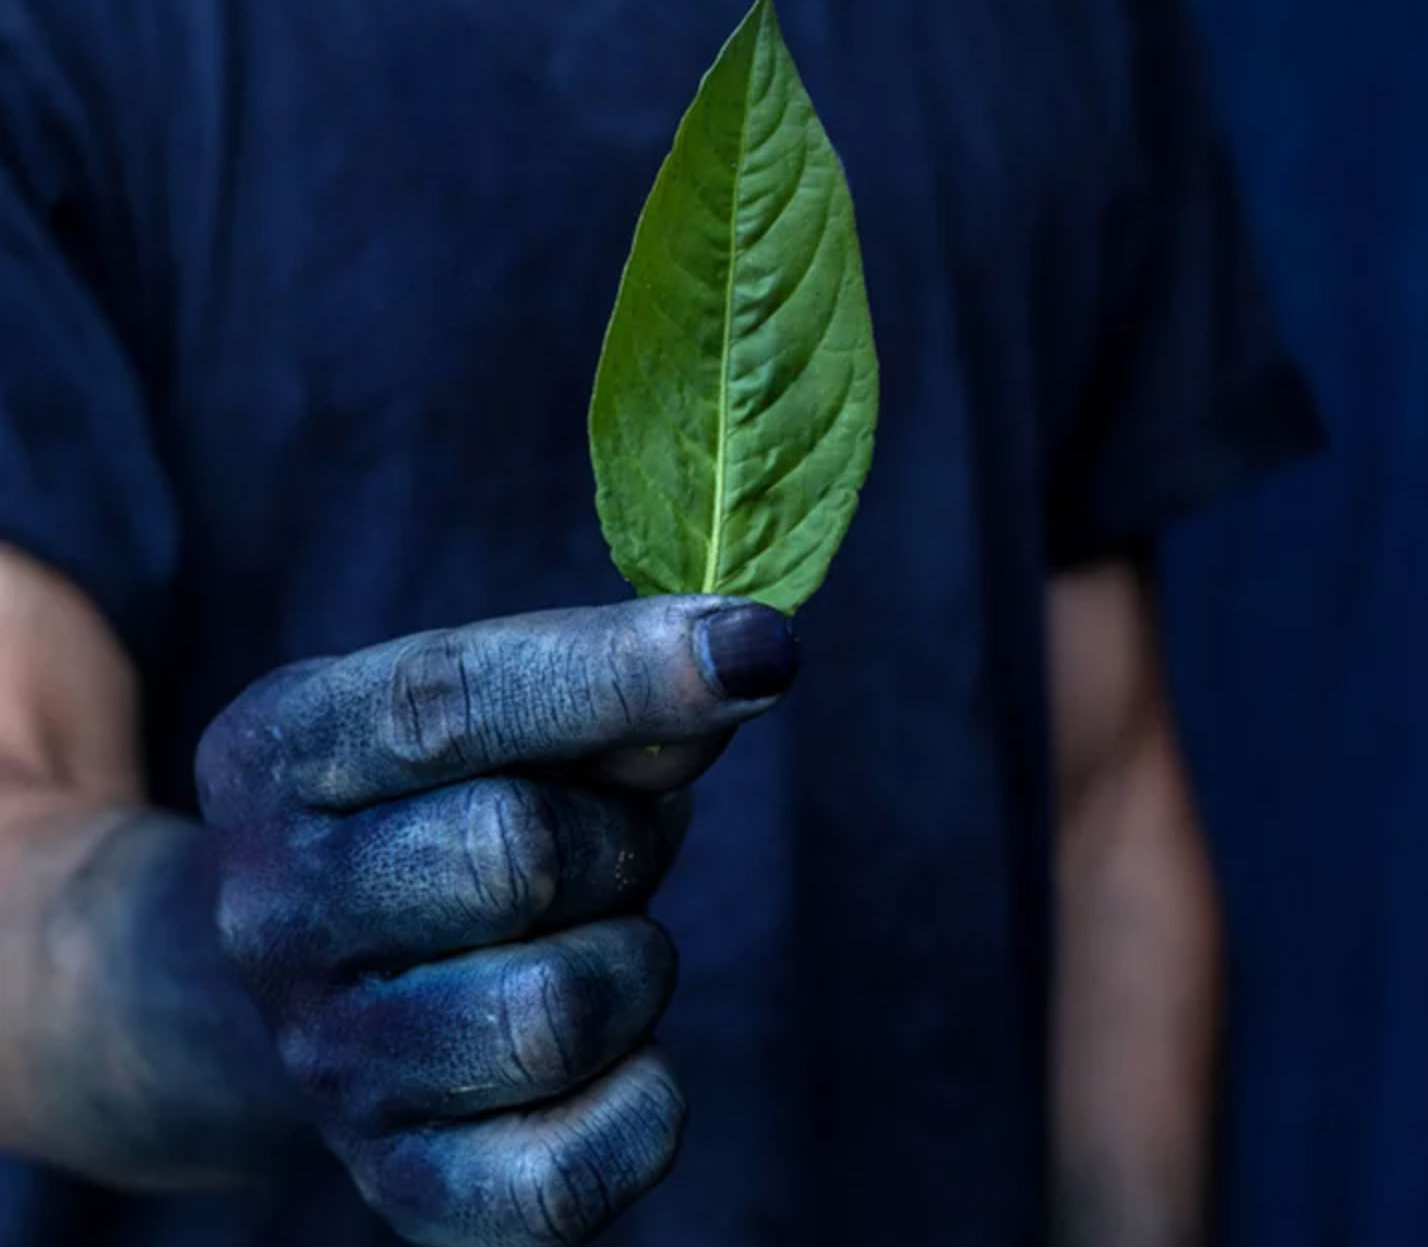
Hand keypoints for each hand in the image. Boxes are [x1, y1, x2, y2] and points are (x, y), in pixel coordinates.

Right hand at [195, 596, 796, 1245]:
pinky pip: (564, 1180)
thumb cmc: (444, 803)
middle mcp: (276, 912)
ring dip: (635, 963)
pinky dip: (640, 1106)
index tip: (760, 649)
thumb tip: (736, 677)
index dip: (620, 674)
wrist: (319, 973)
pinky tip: (616, 1052)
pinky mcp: (399, 1185)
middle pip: (517, 857)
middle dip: (621, 836)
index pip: (447, 704)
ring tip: (595, 938)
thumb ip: (605, 695)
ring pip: (557, 1016)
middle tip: (614, 838)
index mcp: (284, 750)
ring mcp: (328, 1063)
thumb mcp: (493, 715)